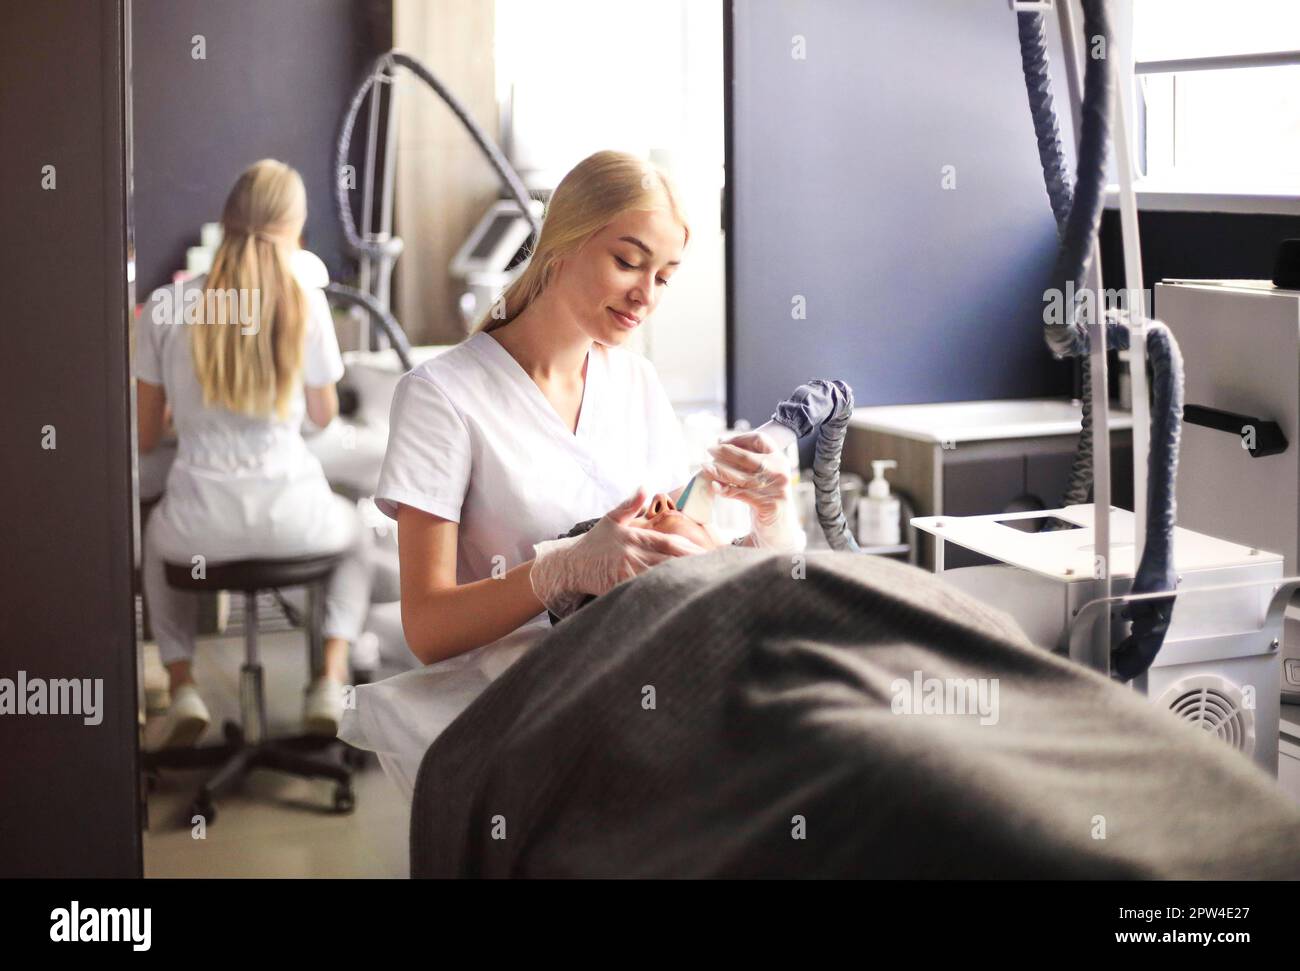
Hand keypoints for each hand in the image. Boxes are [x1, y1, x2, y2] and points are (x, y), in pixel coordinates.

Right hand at [529, 486, 706, 617]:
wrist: (570, 565)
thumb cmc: (595, 542)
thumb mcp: (611, 519)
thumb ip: (629, 505)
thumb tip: (644, 488)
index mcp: (635, 537)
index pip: (669, 543)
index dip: (690, 549)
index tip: (708, 552)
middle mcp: (632, 554)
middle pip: (669, 561)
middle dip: (692, 566)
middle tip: (715, 569)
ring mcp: (626, 572)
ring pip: (659, 577)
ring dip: (680, 580)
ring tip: (702, 584)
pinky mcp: (619, 587)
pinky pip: (644, 591)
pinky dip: (660, 593)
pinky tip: (676, 597)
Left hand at [699, 431, 804, 551]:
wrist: (780, 531)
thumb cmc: (766, 500)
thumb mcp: (763, 477)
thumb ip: (748, 462)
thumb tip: (720, 444)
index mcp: (780, 459)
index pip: (760, 439)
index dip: (739, 438)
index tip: (721, 441)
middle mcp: (780, 472)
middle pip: (748, 456)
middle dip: (725, 451)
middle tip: (709, 450)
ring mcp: (777, 489)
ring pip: (742, 476)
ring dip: (720, 470)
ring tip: (705, 467)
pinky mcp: (769, 505)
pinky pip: (741, 494)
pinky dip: (725, 489)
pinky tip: (714, 486)